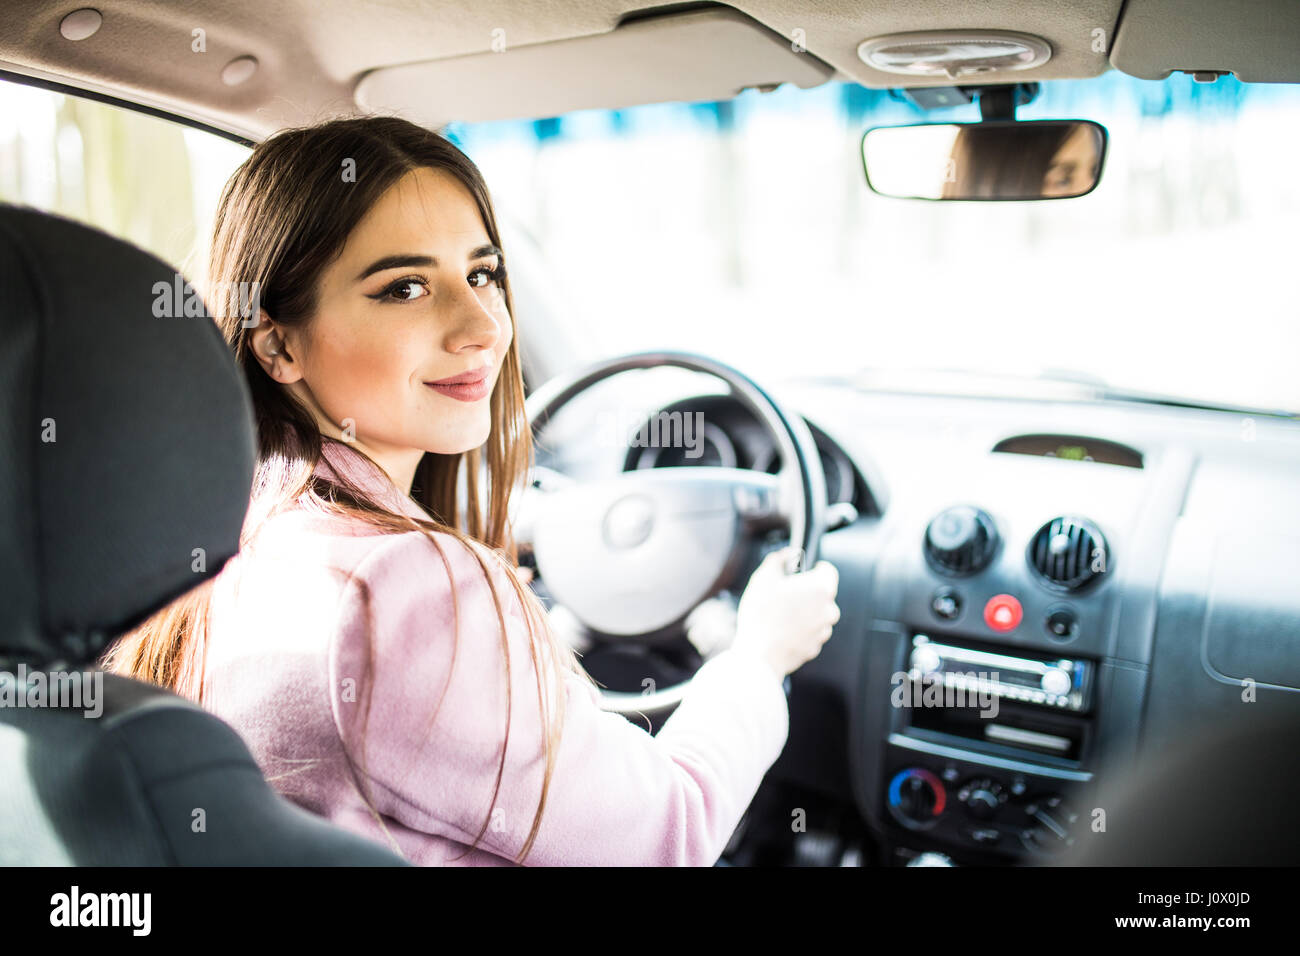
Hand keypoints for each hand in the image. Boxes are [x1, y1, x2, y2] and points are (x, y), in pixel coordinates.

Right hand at [731, 545, 839, 679]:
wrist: (759, 655)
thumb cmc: (761, 616)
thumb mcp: (763, 578)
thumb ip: (778, 560)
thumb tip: (786, 554)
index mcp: (820, 588)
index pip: (829, 570)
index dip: (816, 568)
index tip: (805, 570)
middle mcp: (828, 609)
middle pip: (823, 594)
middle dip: (807, 592)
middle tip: (786, 594)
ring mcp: (823, 630)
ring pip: (818, 614)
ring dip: (805, 611)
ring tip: (781, 613)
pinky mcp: (816, 646)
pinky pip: (811, 631)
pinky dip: (801, 629)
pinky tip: (782, 628)